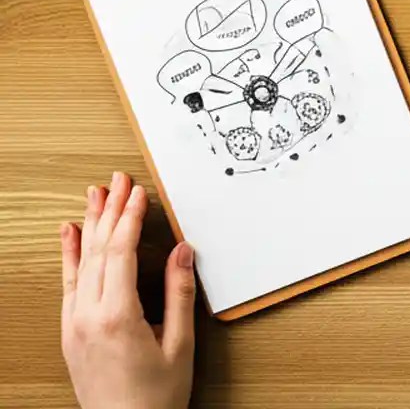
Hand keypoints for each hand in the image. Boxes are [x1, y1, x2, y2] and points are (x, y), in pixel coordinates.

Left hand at [60, 172, 195, 408]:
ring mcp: (75, 324)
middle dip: (109, 211)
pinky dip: (68, 256)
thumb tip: (182, 252)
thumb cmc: (155, 398)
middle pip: (98, 250)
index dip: (130, 218)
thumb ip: (179, 294)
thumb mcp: (179, 345)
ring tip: (94, 195)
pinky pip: (68, 284)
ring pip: (80, 262)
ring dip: (88, 225)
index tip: (138, 192)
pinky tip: (67, 234)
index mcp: (118, 317)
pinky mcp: (71, 331)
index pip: (121, 252)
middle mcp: (88, 316)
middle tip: (118, 180)